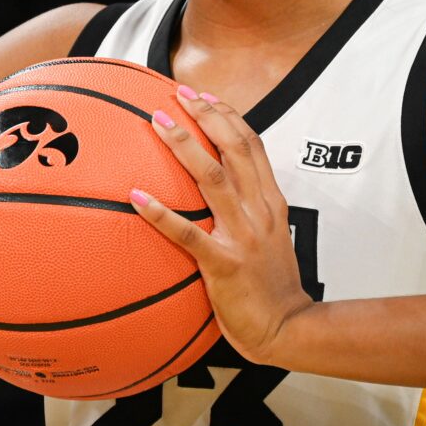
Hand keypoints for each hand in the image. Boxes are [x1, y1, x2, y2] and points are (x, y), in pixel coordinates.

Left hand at [130, 87, 315, 365]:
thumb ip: (249, 211)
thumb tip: (217, 190)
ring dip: (184, 146)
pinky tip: (137, 197)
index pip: (252, 146)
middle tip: (178, 95)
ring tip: (157, 124)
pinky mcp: (225, 264)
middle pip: (235, 150)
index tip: (204, 96)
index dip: (228, 116)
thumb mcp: (269, 238)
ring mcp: (243, 236)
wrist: (288, 329)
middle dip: (207, 117)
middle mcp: (259, 211)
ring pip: (213, 179)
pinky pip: (188, 234)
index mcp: (270, 203)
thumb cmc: (272, 287)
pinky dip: (161, 213)